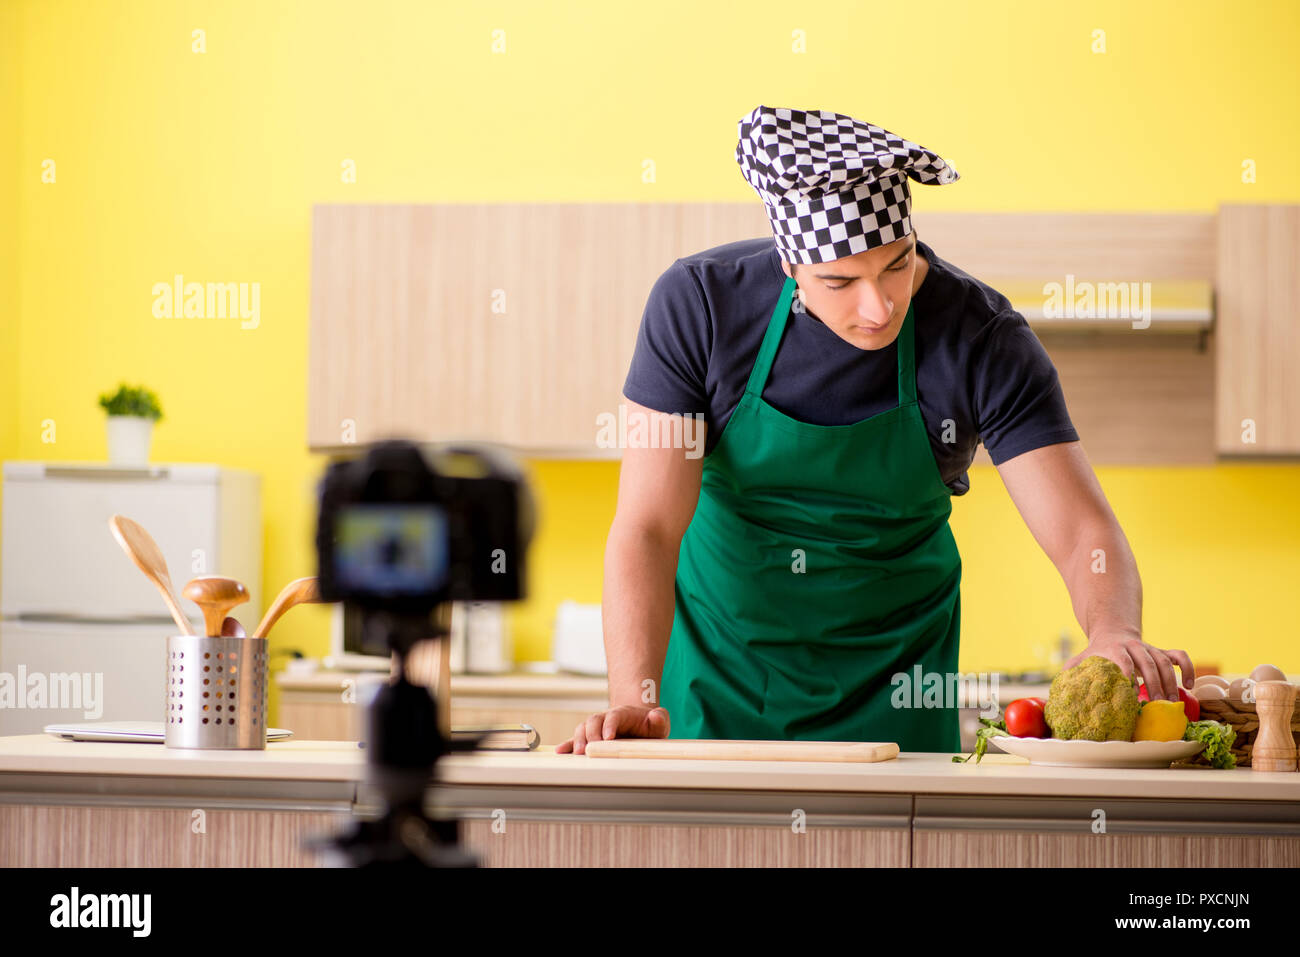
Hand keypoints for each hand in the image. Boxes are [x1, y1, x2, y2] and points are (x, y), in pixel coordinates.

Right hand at [555, 704, 669, 753]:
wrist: (639, 725)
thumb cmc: (649, 726)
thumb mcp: (659, 722)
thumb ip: (659, 719)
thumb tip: (656, 716)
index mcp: (622, 713)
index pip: (614, 716)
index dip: (609, 725)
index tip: (608, 738)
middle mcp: (606, 718)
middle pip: (593, 721)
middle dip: (591, 734)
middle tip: (591, 749)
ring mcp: (596, 728)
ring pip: (582, 728)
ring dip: (578, 740)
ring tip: (577, 753)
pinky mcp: (590, 739)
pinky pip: (576, 740)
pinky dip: (567, 745)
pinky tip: (560, 751)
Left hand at [1065, 634, 1193, 701]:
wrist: (1112, 631)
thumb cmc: (1096, 653)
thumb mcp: (1082, 659)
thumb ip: (1071, 672)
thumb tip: (1058, 693)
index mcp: (1113, 648)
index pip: (1122, 659)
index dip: (1127, 674)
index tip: (1130, 694)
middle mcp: (1134, 646)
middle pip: (1147, 663)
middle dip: (1153, 684)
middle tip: (1156, 705)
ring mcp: (1150, 648)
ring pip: (1165, 662)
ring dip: (1170, 682)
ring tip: (1171, 703)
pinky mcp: (1162, 651)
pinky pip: (1180, 656)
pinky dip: (1188, 668)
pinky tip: (1190, 685)